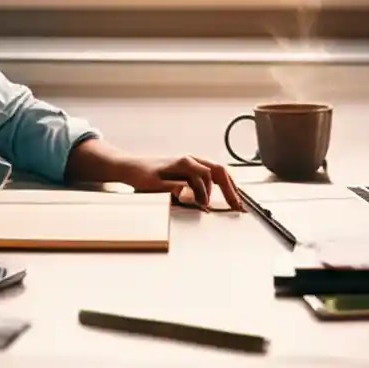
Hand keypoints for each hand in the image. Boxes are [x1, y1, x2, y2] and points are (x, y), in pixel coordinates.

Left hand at [118, 155, 244, 211]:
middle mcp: (190, 160)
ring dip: (227, 186)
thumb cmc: (140, 175)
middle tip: (239, 206)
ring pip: (216, 172)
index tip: (216, 208)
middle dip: (231, 189)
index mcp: (185, 162)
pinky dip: (218, 185)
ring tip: (235, 202)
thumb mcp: (155, 185)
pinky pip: (209, 175)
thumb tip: (190, 193)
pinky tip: (223, 194)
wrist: (129, 167)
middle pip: (219, 171)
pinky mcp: (187, 169)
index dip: (215, 193)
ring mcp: (190, 163)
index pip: (210, 176)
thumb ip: (174, 189)